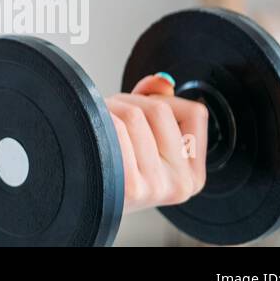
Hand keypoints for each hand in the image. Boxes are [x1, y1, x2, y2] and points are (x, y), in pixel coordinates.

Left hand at [105, 74, 209, 213]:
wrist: (85, 200)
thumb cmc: (115, 167)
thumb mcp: (145, 137)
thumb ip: (156, 102)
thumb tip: (163, 80)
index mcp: (193, 174)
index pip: (195, 112)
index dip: (164, 100)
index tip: (144, 113)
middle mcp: (181, 184)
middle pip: (159, 108)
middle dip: (130, 101)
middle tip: (113, 116)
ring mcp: (157, 188)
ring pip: (134, 114)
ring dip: (111, 109)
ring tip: (102, 127)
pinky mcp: (131, 187)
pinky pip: (116, 128)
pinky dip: (100, 120)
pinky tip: (95, 136)